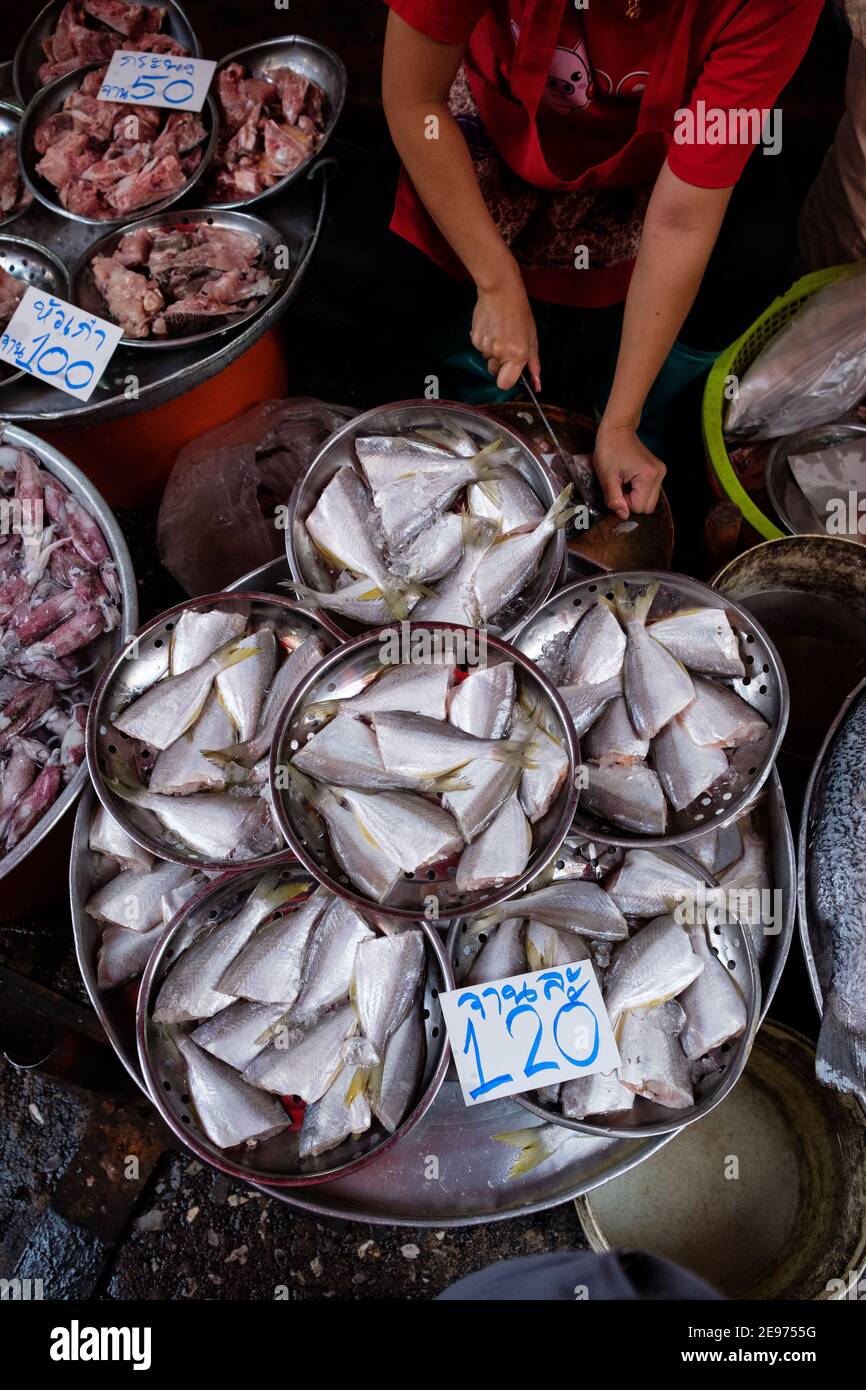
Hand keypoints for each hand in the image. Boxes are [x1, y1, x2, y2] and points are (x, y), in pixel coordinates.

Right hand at [471, 275, 540, 391]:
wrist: (500, 292)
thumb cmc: (519, 313)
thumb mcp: (532, 339)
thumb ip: (533, 364)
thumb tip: (537, 385)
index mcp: (517, 355)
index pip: (505, 384)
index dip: (507, 379)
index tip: (511, 371)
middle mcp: (499, 353)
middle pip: (495, 372)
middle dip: (501, 363)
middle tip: (508, 344)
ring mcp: (485, 347)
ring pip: (488, 359)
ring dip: (493, 350)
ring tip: (500, 332)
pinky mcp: (474, 339)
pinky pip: (480, 348)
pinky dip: (486, 341)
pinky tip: (492, 328)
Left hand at [593, 424, 666, 519]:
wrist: (618, 430)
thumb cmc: (609, 450)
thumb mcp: (606, 477)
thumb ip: (614, 499)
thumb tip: (624, 515)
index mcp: (648, 476)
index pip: (639, 507)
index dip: (625, 502)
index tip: (617, 487)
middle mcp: (659, 475)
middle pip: (648, 507)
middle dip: (631, 502)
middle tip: (621, 486)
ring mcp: (661, 472)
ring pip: (650, 501)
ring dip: (635, 497)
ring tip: (625, 481)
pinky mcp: (659, 471)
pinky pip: (650, 492)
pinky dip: (640, 491)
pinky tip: (631, 479)